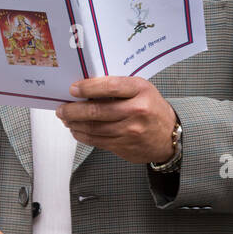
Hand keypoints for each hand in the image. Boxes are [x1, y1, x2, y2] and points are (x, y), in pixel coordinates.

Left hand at [56, 76, 176, 163]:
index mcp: (141, 90)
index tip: (73, 89)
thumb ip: (118, 86)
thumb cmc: (152, 108)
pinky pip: (97, 141)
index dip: (88, 87)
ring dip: (75, 123)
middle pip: (97, 110)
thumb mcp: (142, 89)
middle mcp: (136, 111)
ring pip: (94, 128)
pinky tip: (77, 130)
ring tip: (66, 119)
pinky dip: (83, 135)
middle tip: (62, 108)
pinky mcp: (124, 147)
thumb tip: (87, 87)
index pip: (110, 86)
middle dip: (73, 110)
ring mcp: (130, 131)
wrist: (170, 136)